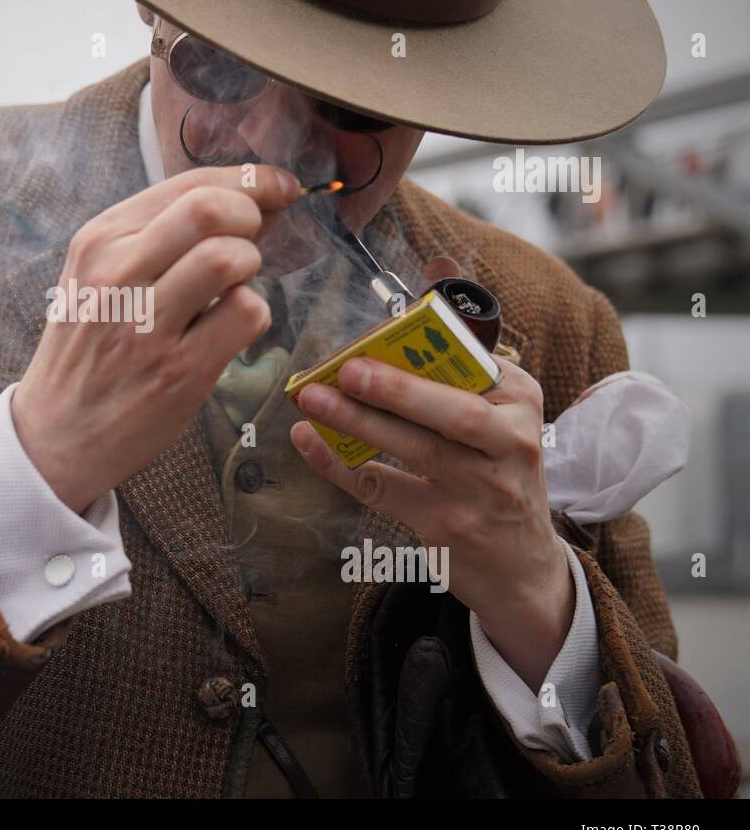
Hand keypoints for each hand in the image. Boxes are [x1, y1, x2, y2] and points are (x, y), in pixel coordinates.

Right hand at [12, 163, 300, 512]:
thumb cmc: (90, 348)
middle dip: (252, 216)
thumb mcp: (100, 276)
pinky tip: (227, 329)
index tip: (277, 188)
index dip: (249, 180)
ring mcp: (147, 324)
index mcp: (99, 240)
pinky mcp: (178, 370)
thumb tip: (257, 201)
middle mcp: (117, 274)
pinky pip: (246, 315)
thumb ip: (164, 236)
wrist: (56, 433)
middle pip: (210, 209)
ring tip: (233, 288)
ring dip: (251, 268)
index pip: (189, 185)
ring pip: (231, 259)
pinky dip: (252, 315)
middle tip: (254, 240)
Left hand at [288, 286, 572, 690]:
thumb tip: (435, 265)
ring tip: (312, 397)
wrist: (521, 564)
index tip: (372, 336)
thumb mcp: (497, 412)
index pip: (469, 367)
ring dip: (359, 423)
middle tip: (347, 368)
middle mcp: (510, 443)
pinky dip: (340, 466)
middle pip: (454, 414)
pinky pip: (384, 490)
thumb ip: (461, 355)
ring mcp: (482, 491)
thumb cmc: (495, 469)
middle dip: (399, 389)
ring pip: (418, 452)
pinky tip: (308, 441)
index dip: (418, 350)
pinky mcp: (448, 526)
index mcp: (520, 400)